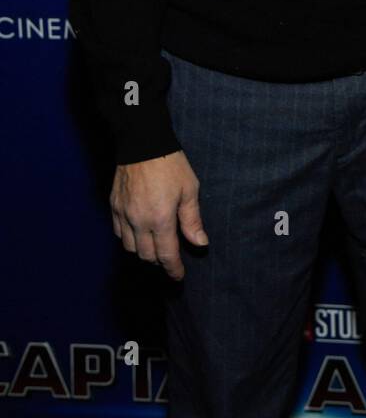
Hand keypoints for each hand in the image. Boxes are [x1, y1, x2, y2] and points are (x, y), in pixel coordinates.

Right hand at [110, 150, 207, 280]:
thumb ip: (192, 219)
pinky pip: (118, 232)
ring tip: (154, 247)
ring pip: (129, 247)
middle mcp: (138, 221)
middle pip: (146, 255)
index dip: (173, 269)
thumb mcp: (189, 189)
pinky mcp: (113, 206)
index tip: (179, 276)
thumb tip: (200, 243)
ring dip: (142, 251)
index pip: (166, 255)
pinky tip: (138, 232)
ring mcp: (123, 214)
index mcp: (160, 218)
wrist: (142, 142)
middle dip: (159, 262)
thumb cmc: (170, 164)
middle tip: (169, 259)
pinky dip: (128, 238)